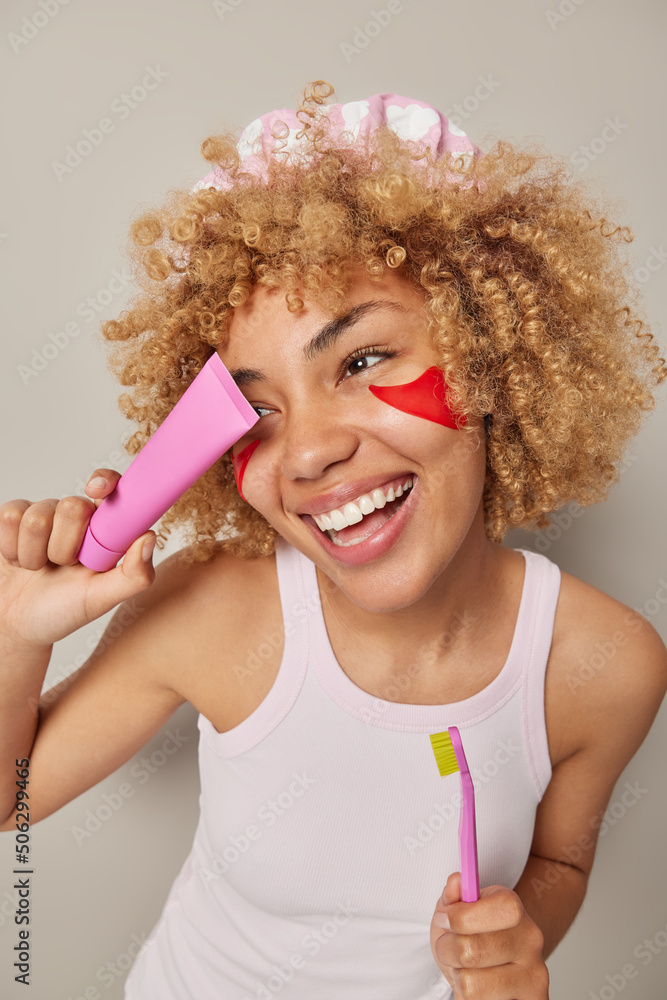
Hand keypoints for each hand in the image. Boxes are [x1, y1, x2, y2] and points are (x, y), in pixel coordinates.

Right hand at [0, 469, 155, 648]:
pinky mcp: (13, 518)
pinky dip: (11, 549)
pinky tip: (20, 562)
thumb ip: (133, 575)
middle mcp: (76, 516)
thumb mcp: (101, 599)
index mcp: (103, 529)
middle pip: (71, 506)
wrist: (17, 624)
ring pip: (36, 517)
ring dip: (35, 554)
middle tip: (63, 567)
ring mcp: (44, 514)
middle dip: (64, 547)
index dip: (105, 482)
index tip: (97, 491)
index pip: (111, 488)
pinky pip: (10, 517)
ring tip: (40, 569)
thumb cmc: (63, 611)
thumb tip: (149, 537)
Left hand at [430, 872, 548, 998]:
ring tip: (464, 970)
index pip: (501, 908)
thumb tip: (456, 881)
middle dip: (446, 949)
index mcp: (514, 908)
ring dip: (457, 978)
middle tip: (448, 947)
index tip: (444, 918)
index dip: (463, 916)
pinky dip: (468, 998)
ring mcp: (534, 975)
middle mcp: (531, 940)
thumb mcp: (457, 910)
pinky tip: (479, 988)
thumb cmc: (473, 935)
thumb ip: (453, 896)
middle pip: (472, 950)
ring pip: (471, 985)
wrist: (498, 964)